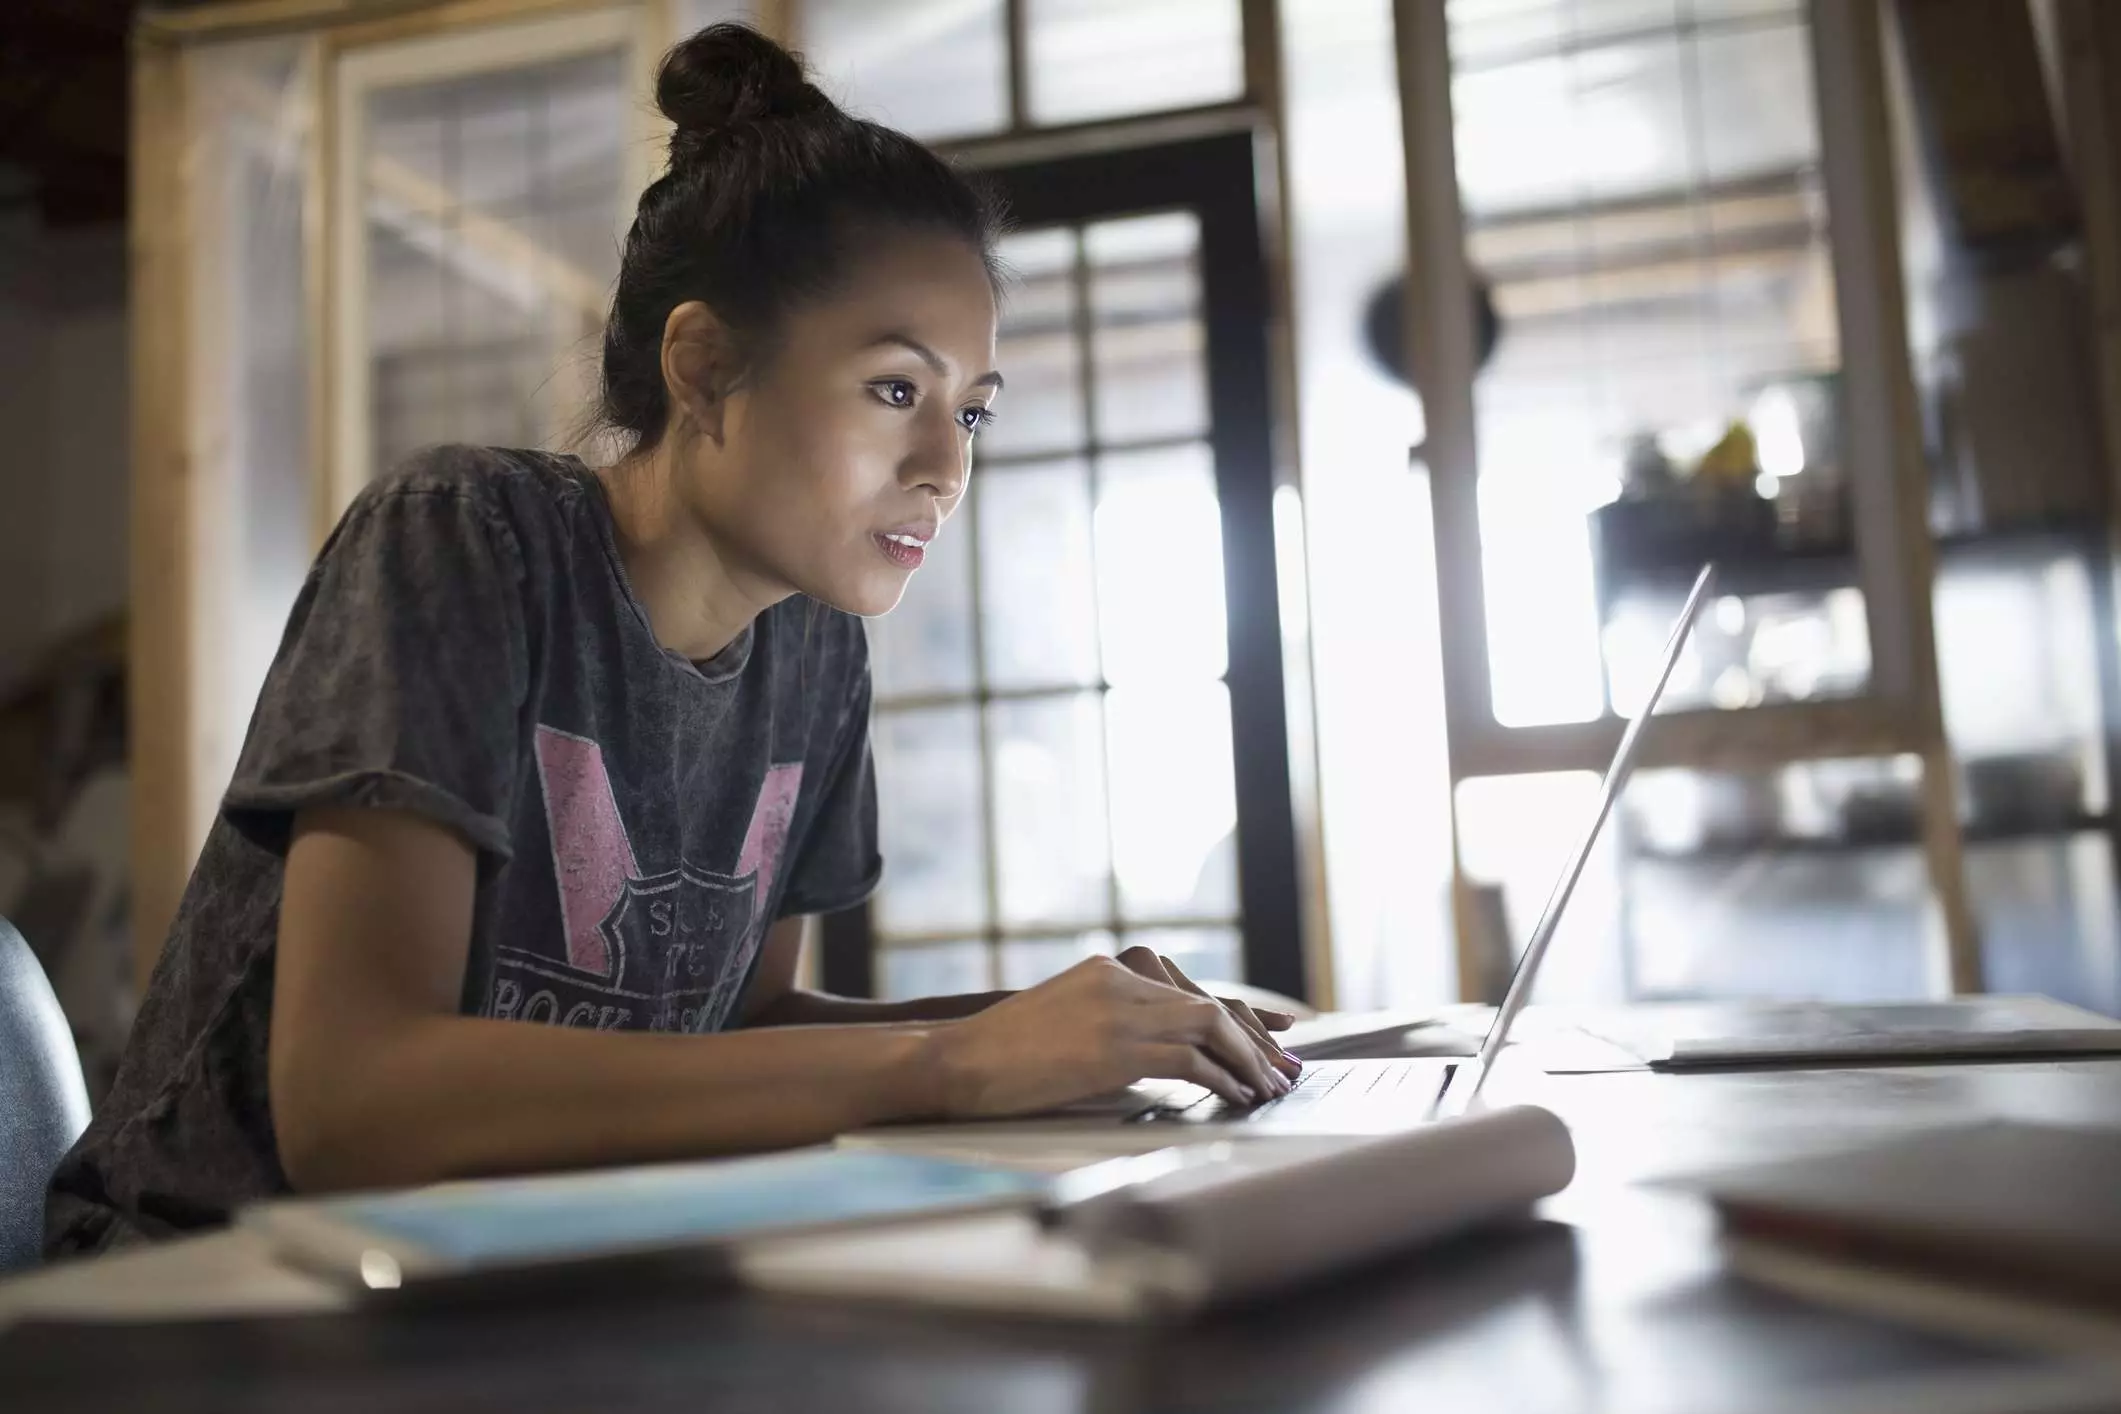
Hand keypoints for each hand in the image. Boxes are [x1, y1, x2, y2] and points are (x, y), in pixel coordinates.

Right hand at [925, 954, 1297, 1119]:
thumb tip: (1161, 1059)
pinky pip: (1190, 1061)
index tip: (1275, 1032)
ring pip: (1209, 1027)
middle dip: (1254, 1040)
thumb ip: (1114, 1026)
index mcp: (1109, 969)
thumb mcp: (1066, 1021)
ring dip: (1247, 1061)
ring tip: (1269, 1088)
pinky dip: (1223, 1079)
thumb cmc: (1002, 1056)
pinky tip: (1238, 1097)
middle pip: (1209, 1005)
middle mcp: (1120, 980)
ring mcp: (1119, 1011)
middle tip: (1283, 1069)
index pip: (1190, 990)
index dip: (1239, 1013)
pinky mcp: (1116, 1048)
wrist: (957, 1061)